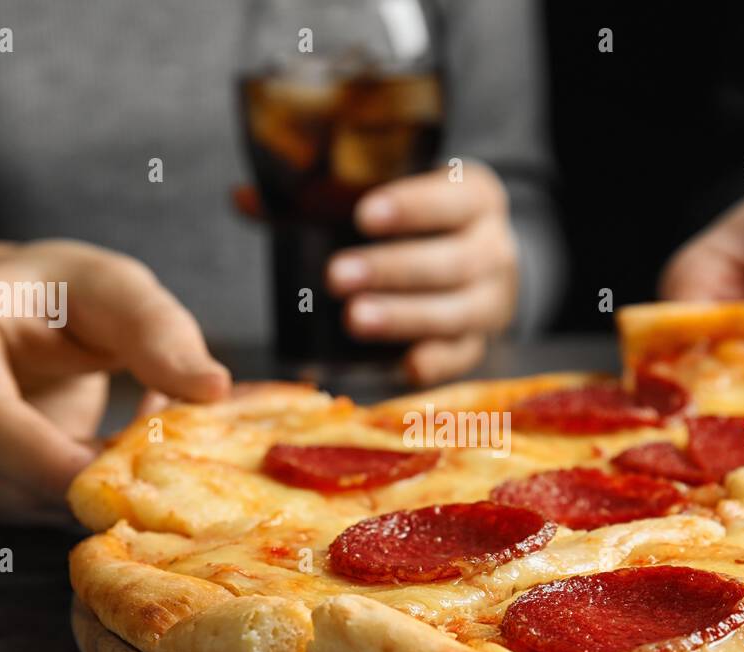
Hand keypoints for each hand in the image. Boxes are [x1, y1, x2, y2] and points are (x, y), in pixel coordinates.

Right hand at [0, 240, 229, 523]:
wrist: (3, 312)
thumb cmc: (58, 293)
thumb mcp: (113, 288)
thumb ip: (160, 332)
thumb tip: (212, 388)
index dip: (47, 457)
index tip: (118, 476)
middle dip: (82, 480)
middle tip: (159, 464)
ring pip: (12, 499)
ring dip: (86, 487)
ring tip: (137, 438)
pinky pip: (20, 506)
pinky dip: (74, 494)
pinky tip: (108, 455)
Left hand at [325, 162, 518, 383]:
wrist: (482, 264)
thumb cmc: (424, 224)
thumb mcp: (399, 195)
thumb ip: (333, 196)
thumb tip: (249, 200)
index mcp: (477, 198)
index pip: (453, 198)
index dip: (411, 207)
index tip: (363, 216)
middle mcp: (493, 249)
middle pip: (451, 261)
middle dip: (391, 270)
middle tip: (335, 276)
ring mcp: (492, 300)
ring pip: (456, 311)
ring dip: (403, 317)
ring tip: (353, 319)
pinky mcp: (481, 342)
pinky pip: (463, 356)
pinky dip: (436, 362)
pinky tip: (404, 365)